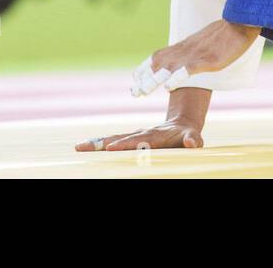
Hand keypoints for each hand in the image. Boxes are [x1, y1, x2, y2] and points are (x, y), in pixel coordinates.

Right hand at [75, 122, 202, 151]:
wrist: (182, 124)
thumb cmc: (188, 135)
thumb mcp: (193, 137)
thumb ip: (193, 139)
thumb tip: (191, 142)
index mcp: (157, 136)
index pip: (140, 141)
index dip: (127, 144)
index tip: (112, 148)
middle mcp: (143, 133)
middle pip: (121, 138)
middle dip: (104, 143)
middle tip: (85, 147)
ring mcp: (136, 135)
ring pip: (114, 138)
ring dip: (97, 143)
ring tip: (79, 146)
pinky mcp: (131, 139)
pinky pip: (113, 140)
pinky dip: (99, 143)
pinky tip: (84, 146)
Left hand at [132, 20, 260, 96]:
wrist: (240, 22)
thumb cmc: (223, 34)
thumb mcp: (201, 43)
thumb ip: (189, 52)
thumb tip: (182, 62)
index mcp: (182, 47)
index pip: (157, 56)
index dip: (144, 68)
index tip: (134, 80)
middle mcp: (184, 51)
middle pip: (158, 63)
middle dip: (144, 78)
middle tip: (134, 92)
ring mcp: (195, 55)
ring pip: (169, 67)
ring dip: (155, 79)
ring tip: (143, 91)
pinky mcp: (207, 60)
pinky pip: (189, 68)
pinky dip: (178, 76)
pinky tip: (170, 86)